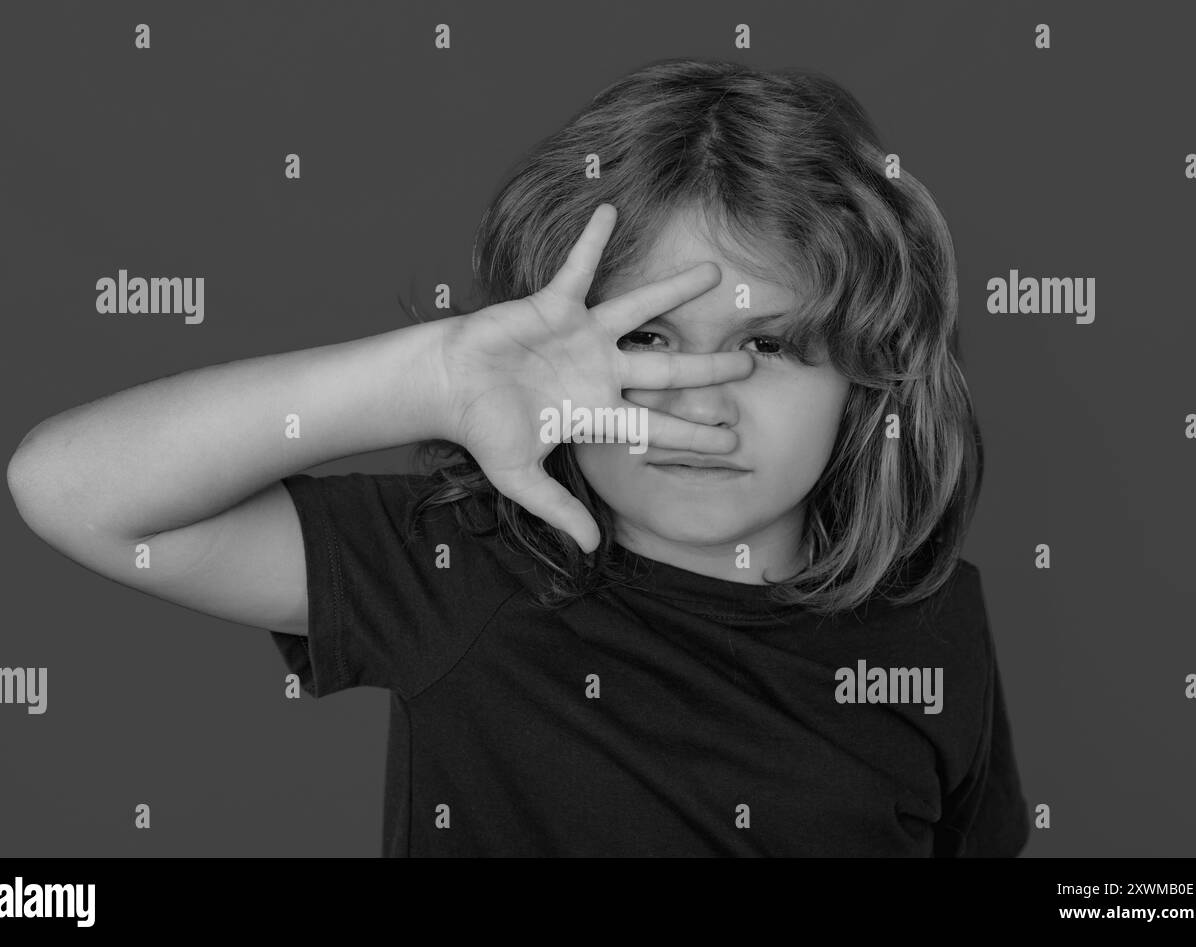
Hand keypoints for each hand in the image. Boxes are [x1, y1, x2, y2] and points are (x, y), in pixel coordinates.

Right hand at [438, 203, 753, 552]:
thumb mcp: (522, 478)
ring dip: (674, 291)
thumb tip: (591, 550)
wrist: (446, 390)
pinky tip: (610, 209)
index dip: (694, 433)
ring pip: (638, 309)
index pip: (657, 424)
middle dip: (708, 368)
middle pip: (667, 368)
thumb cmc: (483, 430)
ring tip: (713, 273)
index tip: (734, 440)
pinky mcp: (552, 306)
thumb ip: (559, 510)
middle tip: (749, 364)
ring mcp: (580, 336)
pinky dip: (592, 242)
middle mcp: (600, 370)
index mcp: (597, 411)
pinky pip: (577, 269)